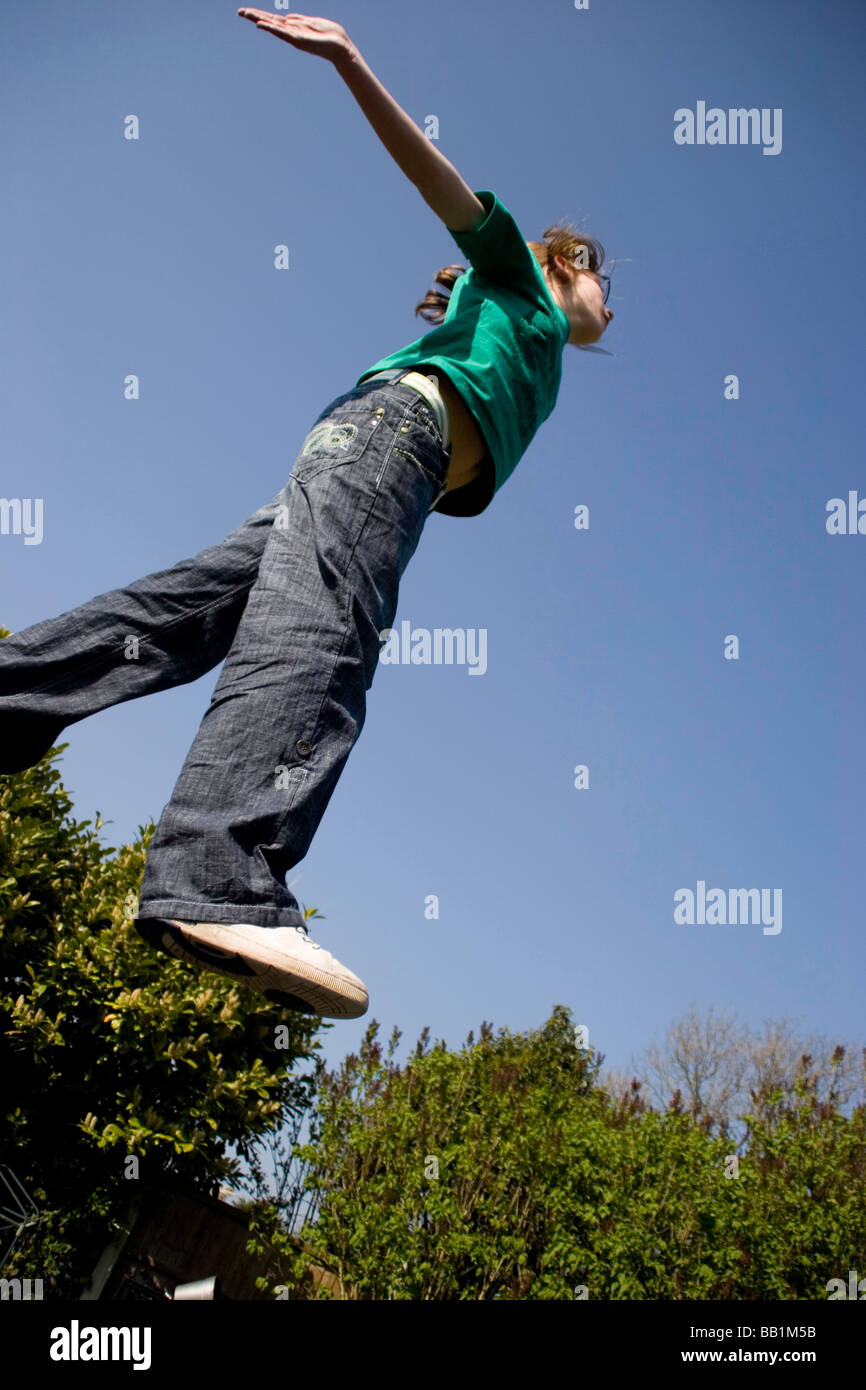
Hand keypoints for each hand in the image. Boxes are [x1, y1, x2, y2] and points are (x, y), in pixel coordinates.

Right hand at [237, 10, 353, 63]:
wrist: (340, 46)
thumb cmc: (329, 34)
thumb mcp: (311, 22)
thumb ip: (298, 20)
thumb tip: (287, 18)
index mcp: (293, 26)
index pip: (273, 18)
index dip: (260, 14)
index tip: (246, 11)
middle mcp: (291, 31)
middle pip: (269, 21)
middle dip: (254, 16)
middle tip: (239, 12)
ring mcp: (293, 36)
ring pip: (272, 25)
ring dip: (259, 19)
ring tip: (246, 14)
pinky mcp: (298, 40)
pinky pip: (282, 33)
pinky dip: (271, 28)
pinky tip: (262, 25)